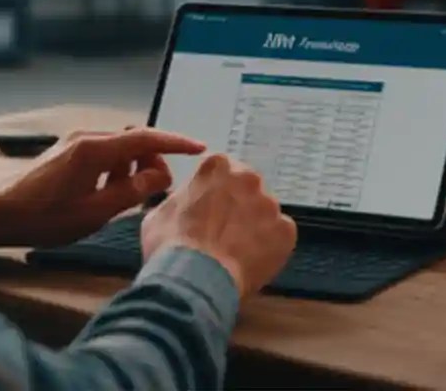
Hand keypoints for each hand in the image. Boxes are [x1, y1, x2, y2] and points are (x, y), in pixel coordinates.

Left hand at [0, 128, 204, 248]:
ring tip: (131, 196)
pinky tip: (110, 192)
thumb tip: (160, 177)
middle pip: (134, 140)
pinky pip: (103, 153)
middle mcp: (86, 138)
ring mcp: (75, 142)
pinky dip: (116, 168)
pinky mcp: (67, 151)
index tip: (198, 148)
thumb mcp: (94, 212)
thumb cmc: (43, 218)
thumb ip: (131, 192)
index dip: (175, 142)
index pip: (145, 138)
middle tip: (157, 190)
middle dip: (152, 160)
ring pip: (119, 147)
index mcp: (94, 150)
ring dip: (132, 167)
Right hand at [140, 154, 296, 297]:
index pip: (222, 170)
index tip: (210, 208)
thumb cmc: (170, 245)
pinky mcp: (285, 231)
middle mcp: (249, 179)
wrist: (193, 279)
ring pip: (265, 213)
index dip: (216, 192)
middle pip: (248, 189)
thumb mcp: (161, 213)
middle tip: (224, 232)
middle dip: (239, 206)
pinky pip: (280, 236)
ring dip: (254, 227)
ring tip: (236, 252)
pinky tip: (250, 262)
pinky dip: (270, 247)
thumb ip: (181, 200)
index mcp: (218, 166)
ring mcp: (270, 205)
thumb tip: (186, 205)